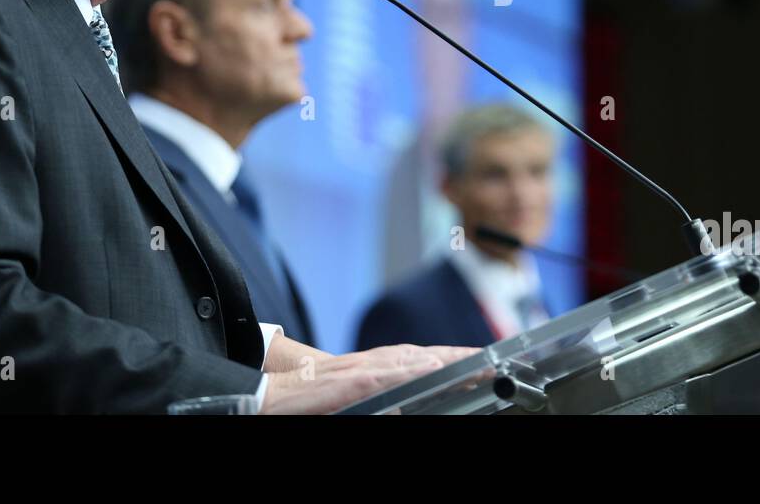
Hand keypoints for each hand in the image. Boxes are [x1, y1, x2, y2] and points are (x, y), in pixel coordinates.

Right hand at [259, 343, 479, 414]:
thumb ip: (380, 395)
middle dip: (457, 355)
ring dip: (444, 359)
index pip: (419, 359)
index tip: (480, 359)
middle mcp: (370, 363)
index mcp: (372, 367)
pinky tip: (431, 372)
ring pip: (410, 361)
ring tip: (474, 362)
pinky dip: (409, 372)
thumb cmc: (309, 400)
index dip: (451, 357)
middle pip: (422, 355)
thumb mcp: (352, 397)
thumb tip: (407, 404)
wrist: (269, 395)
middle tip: (491, 359)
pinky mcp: (347, 383)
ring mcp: (359, 370)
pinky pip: (384, 377)